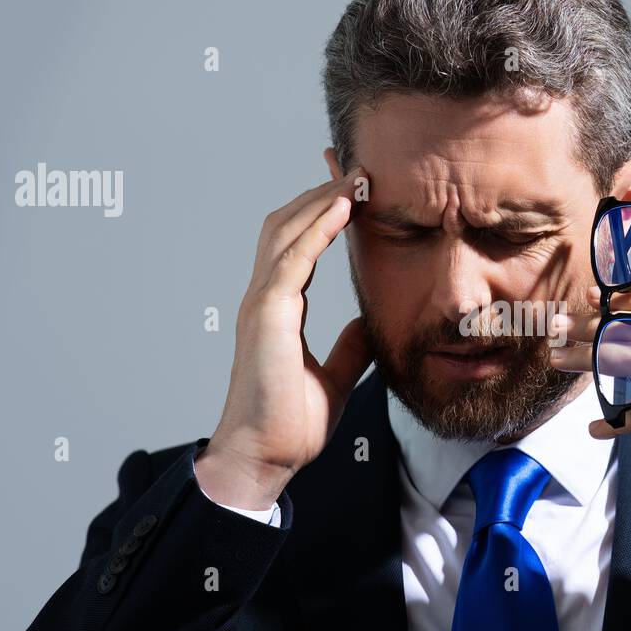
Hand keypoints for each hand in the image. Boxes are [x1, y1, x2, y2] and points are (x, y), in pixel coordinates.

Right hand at [196, 169, 372, 509]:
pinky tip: (344, 208)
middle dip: (320, 193)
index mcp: (278, 310)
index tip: (351, 189)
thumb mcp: (335, 378)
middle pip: (287, 225)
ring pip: (287, 231)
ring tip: (357, 178)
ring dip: (322, 199)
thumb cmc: (289, 425)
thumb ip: (348, 349)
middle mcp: (264, 299)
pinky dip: (317, 228)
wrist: (263, 460)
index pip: (297, 244)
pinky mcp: (267, 316)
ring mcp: (261, 304)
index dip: (320, 212)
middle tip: (359, 170)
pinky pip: (294, 259)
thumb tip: (368, 327)